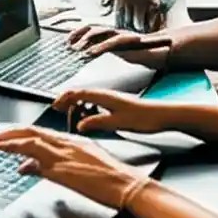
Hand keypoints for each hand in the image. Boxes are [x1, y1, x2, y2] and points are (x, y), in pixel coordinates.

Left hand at [0, 126, 150, 209]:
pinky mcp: (63, 169)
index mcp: (72, 141)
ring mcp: (64, 155)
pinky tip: (13, 160)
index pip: (41, 132)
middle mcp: (66, 144)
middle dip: (11, 133)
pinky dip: (23, 156)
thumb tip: (33, 166)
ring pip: (31, 141)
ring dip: (11, 142)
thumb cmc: (111, 177)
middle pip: (32, 132)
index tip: (10, 134)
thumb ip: (55, 164)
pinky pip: (38, 159)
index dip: (22, 132)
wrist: (126, 184)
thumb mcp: (82, 165)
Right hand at [52, 88, 172, 134]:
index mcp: (103, 96)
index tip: (54, 106)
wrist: (163, 115)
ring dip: (78, 106)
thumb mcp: (118, 122)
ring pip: (88, 99)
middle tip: (59, 111)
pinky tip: (91, 118)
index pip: (77, 93)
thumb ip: (97, 122)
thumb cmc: (144, 117)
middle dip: (68, 101)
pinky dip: (88, 109)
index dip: (63, 99)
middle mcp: (106, 94)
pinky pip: (96, 104)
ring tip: (73, 117)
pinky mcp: (117, 104)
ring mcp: (111, 98)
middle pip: (80, 94)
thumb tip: (80, 125)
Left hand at [66, 25, 172, 69]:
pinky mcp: (127, 40)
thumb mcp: (116, 50)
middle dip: (79, 34)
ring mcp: (120, 34)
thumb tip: (88, 52)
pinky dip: (100, 47)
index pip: (90, 28)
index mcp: (109, 33)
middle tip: (69, 44)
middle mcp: (113, 31)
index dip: (77, 32)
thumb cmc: (138, 51)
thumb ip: (104, 48)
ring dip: (87, 40)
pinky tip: (92, 53)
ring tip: (78, 49)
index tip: (67, 40)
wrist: (158, 51)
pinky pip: (112, 42)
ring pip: (100, 31)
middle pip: (92, 27)